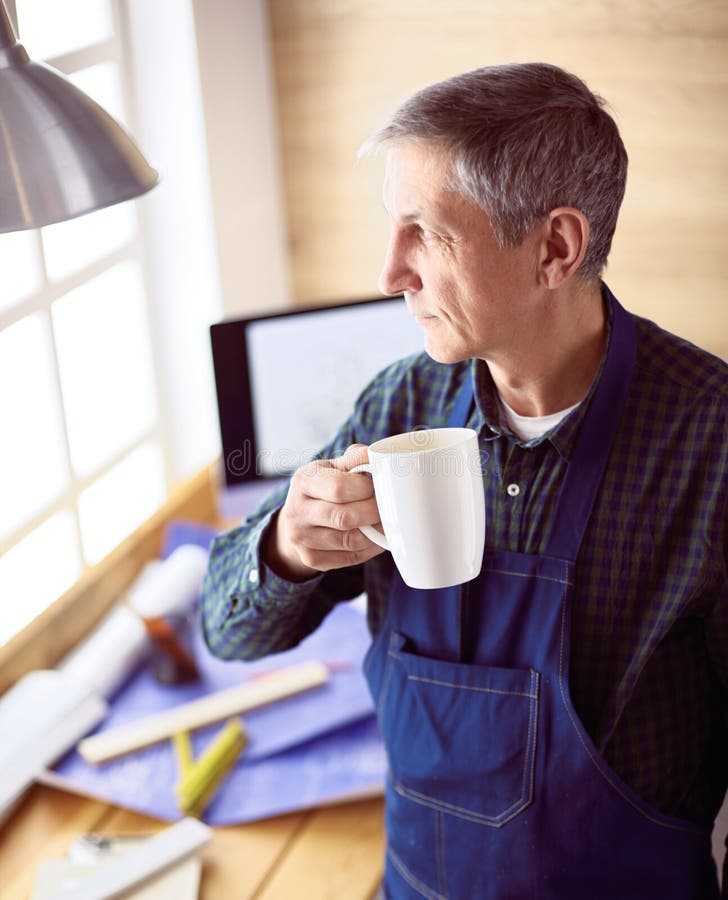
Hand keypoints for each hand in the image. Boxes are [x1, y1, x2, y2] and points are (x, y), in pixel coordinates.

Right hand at [262, 444, 384, 581]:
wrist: (299, 517)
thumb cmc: (324, 486)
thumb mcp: (334, 466)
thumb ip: (355, 459)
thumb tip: (377, 455)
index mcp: (302, 481)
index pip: (339, 488)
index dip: (366, 489)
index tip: (379, 486)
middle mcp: (296, 511)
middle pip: (344, 517)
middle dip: (373, 512)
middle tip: (390, 508)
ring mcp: (301, 538)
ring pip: (350, 541)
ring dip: (375, 533)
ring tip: (387, 522)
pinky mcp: (311, 558)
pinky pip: (350, 558)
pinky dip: (370, 549)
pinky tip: (376, 537)